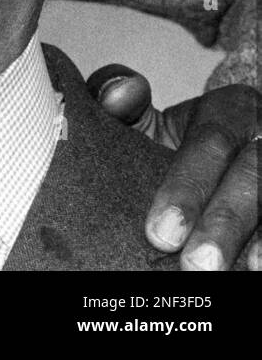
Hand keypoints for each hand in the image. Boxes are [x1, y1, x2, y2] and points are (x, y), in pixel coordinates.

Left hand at [89, 65, 259, 270]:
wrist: (234, 144)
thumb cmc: (181, 141)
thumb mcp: (152, 118)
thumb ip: (124, 103)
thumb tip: (119, 92)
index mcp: (228, 110)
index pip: (208, 145)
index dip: (185, 189)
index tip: (159, 232)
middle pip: (250, 178)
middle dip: (223, 223)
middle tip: (196, 264)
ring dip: (257, 239)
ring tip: (232, 274)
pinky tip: (258, 270)